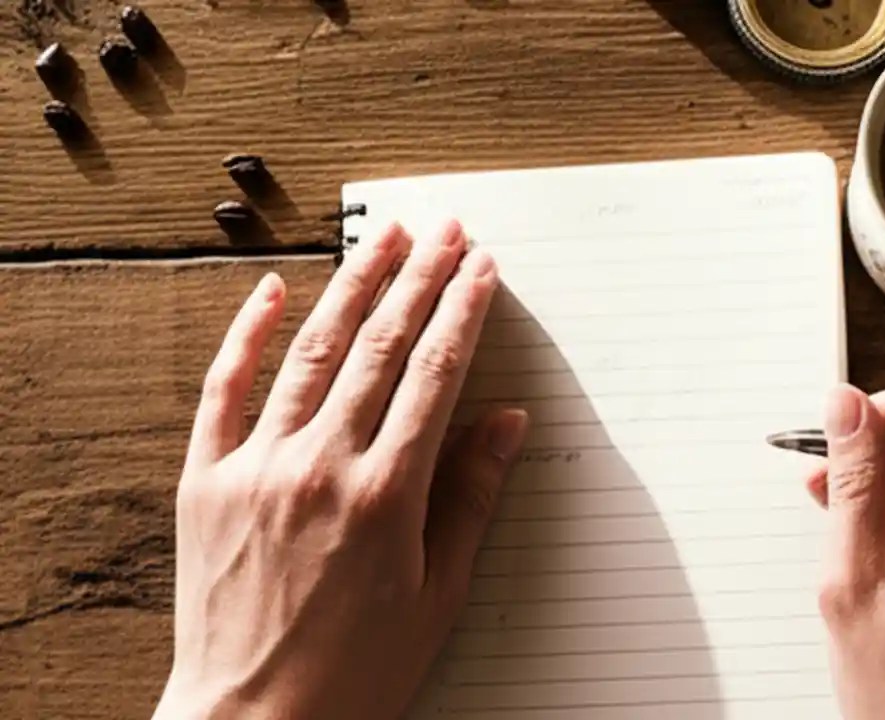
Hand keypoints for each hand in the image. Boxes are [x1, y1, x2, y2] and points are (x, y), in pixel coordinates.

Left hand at [154, 221, 527, 719]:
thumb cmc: (355, 672)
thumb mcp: (438, 593)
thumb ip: (471, 498)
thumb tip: (506, 422)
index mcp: (387, 495)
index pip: (437, 374)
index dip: (464, 311)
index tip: (482, 269)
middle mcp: (321, 467)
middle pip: (382, 347)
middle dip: (420, 278)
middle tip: (445, 231)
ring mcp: (258, 468)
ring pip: (313, 353)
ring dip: (353, 287)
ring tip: (382, 239)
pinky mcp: (207, 481)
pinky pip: (225, 390)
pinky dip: (247, 334)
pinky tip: (273, 290)